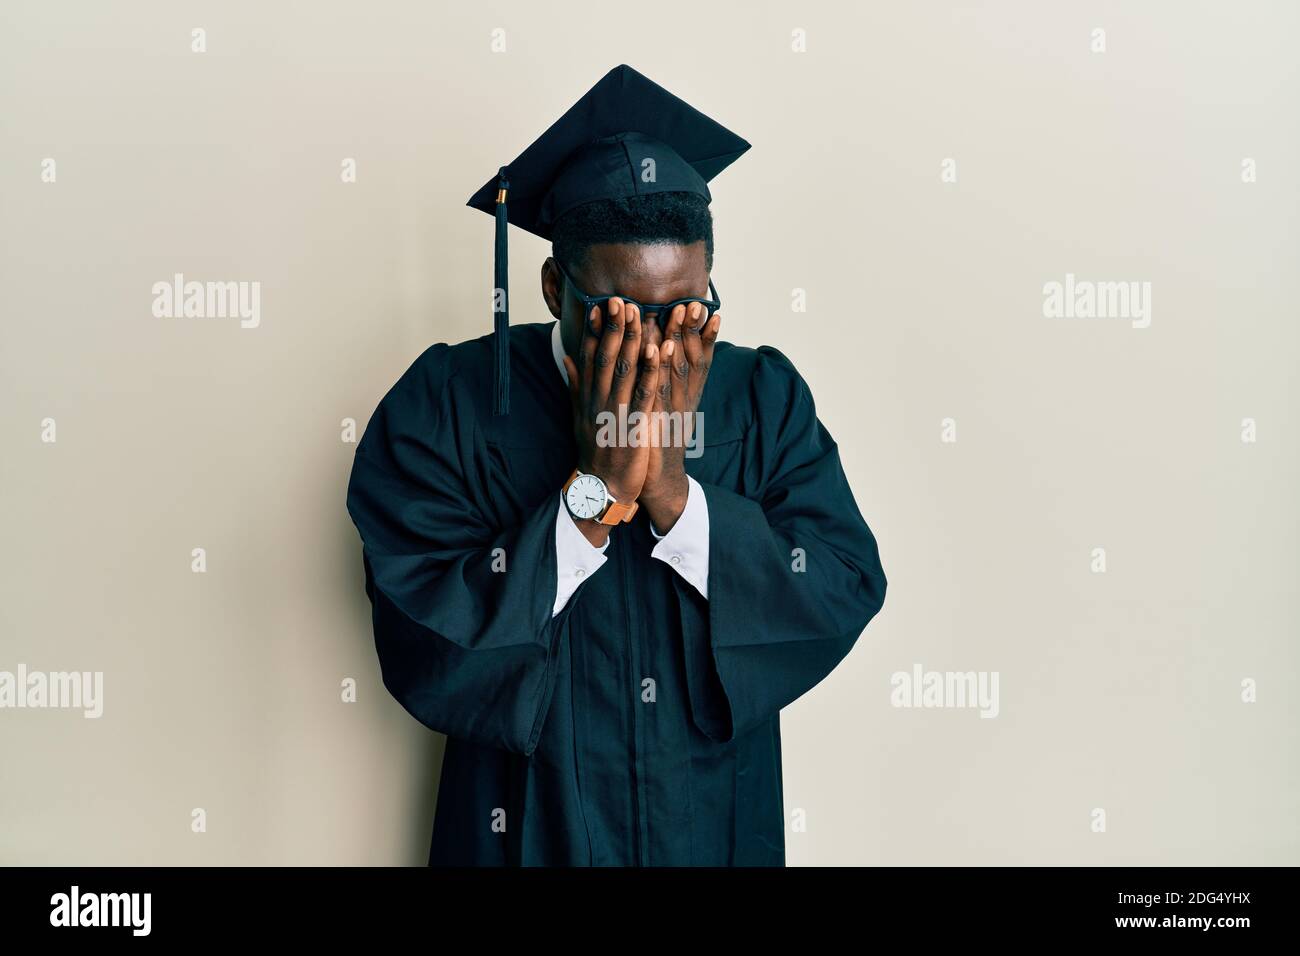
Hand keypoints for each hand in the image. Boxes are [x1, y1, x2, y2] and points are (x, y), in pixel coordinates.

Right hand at [561, 298, 664, 506]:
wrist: (602, 487)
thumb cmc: (595, 449)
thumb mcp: (579, 415)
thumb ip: (576, 384)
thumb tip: (567, 357)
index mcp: (587, 396)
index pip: (588, 356)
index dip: (593, 330)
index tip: (597, 304)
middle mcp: (598, 400)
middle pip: (605, 357)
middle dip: (613, 327)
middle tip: (619, 299)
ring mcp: (614, 412)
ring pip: (623, 370)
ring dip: (632, 339)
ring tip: (640, 313)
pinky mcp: (633, 425)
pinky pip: (643, 393)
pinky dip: (651, 370)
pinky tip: (660, 349)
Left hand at [640, 302, 720, 531]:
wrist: (657, 482)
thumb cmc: (653, 444)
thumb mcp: (657, 410)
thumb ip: (657, 386)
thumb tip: (656, 361)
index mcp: (682, 395)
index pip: (694, 357)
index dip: (699, 332)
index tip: (703, 307)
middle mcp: (682, 399)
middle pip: (689, 357)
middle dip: (691, 328)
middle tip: (693, 299)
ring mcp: (672, 408)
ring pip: (678, 367)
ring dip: (679, 337)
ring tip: (681, 311)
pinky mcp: (657, 419)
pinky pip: (659, 388)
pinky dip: (659, 367)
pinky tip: (659, 347)